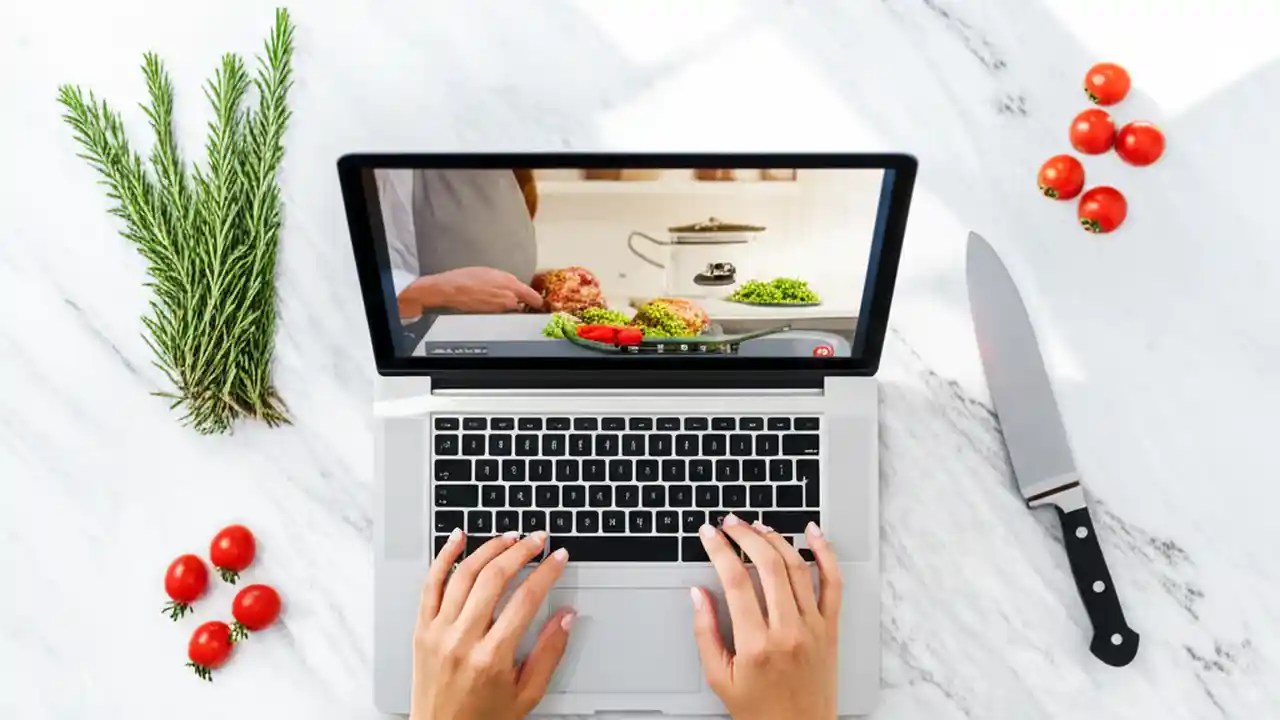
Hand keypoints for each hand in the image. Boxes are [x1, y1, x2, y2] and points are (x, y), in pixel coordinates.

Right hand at [398, 266, 543, 317]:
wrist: (451, 289)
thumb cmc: (467, 278)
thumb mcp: (492, 272)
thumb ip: (508, 281)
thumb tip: (515, 286)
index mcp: (511, 285)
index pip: (534, 298)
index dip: (538, 301)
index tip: (541, 302)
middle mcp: (509, 299)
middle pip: (523, 305)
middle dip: (521, 302)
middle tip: (516, 299)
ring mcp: (500, 309)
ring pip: (511, 309)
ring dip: (509, 305)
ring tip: (495, 297)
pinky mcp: (491, 316)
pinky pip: (500, 313)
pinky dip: (498, 309)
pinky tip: (488, 301)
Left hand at [411, 530, 573, 719]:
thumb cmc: (483, 718)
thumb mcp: (526, 693)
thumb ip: (549, 652)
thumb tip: (566, 616)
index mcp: (491, 658)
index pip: (525, 600)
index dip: (546, 573)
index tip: (558, 558)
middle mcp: (461, 640)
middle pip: (494, 579)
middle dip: (520, 552)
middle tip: (537, 540)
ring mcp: (438, 632)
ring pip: (463, 575)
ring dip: (489, 549)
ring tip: (509, 538)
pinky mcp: (422, 629)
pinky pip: (430, 584)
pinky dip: (444, 557)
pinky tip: (458, 538)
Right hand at [692, 516, 841, 719]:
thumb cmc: (759, 711)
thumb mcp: (719, 678)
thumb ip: (705, 632)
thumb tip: (698, 593)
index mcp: (755, 644)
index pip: (735, 580)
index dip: (719, 549)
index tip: (708, 534)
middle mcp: (787, 631)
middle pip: (767, 565)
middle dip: (745, 536)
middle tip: (730, 523)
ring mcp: (813, 627)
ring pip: (797, 567)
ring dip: (775, 539)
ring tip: (757, 527)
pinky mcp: (830, 628)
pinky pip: (833, 583)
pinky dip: (825, 554)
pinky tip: (813, 534)